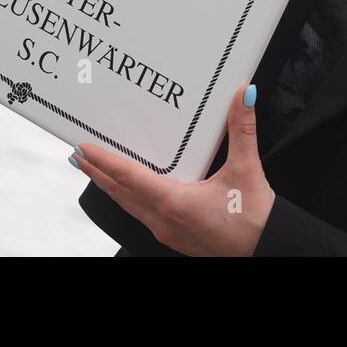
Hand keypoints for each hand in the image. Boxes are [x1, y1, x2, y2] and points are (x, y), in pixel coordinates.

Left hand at [71, 83, 276, 255]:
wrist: (268, 251)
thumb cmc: (255, 220)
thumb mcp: (246, 169)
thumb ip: (242, 128)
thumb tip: (242, 94)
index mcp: (174, 202)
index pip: (129, 177)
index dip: (104, 161)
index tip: (83, 148)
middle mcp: (164, 220)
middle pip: (120, 194)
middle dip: (97, 173)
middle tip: (77, 156)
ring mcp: (168, 231)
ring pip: (128, 206)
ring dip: (110, 187)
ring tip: (96, 172)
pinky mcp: (176, 236)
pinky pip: (142, 215)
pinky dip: (128, 199)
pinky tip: (131, 193)